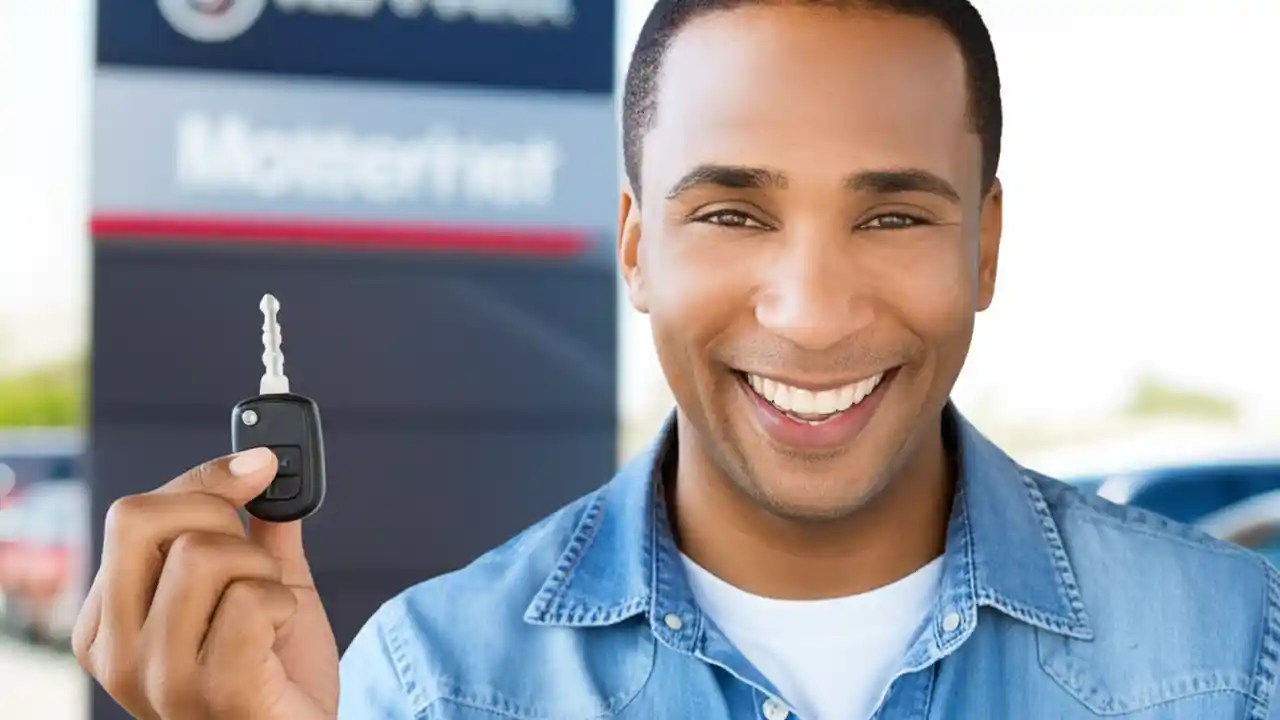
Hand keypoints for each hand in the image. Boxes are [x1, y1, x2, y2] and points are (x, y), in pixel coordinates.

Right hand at [73, 448, 339, 718]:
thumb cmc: (271, 670)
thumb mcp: (256, 584)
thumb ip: (253, 528)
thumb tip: (260, 460)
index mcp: (108, 620)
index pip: (130, 515)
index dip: (204, 479)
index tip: (257, 465)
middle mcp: (116, 651)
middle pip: (145, 520)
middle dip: (223, 519)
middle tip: (254, 562)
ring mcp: (159, 677)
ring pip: (205, 555)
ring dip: (262, 572)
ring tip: (267, 616)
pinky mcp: (216, 692)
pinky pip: (250, 601)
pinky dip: (282, 606)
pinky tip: (277, 641)